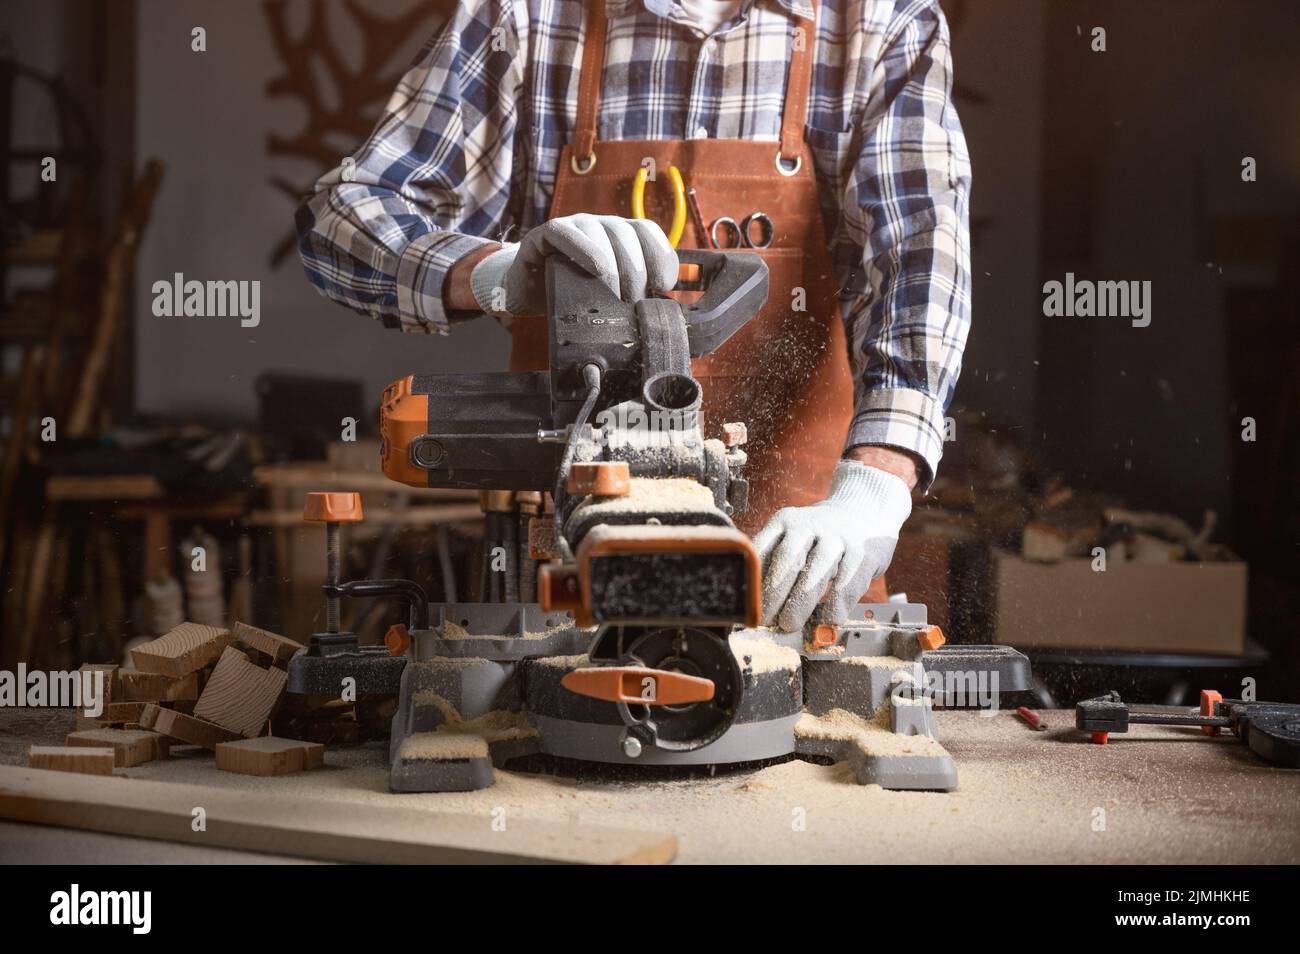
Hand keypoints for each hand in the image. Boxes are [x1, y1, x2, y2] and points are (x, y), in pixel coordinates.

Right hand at [470, 213, 677, 315]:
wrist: (528, 294)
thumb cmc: (572, 295)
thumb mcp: (609, 297)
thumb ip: (633, 295)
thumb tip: (659, 309)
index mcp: (619, 237)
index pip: (647, 231)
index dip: (660, 254)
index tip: (663, 284)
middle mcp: (599, 226)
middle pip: (626, 234)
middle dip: (636, 269)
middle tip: (634, 299)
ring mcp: (574, 226)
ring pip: (600, 232)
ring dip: (612, 266)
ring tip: (614, 295)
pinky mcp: (547, 233)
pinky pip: (566, 233)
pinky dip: (583, 250)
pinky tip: (593, 271)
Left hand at [753, 460, 912, 631]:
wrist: (864, 512)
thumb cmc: (818, 537)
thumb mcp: (793, 536)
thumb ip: (775, 562)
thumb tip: (755, 606)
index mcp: (785, 521)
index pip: (762, 549)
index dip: (752, 579)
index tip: (747, 605)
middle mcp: (810, 525)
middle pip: (788, 560)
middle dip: (774, 593)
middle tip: (765, 621)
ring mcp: (838, 537)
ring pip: (816, 572)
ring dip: (800, 603)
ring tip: (789, 624)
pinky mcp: (863, 552)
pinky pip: (847, 582)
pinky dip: (836, 605)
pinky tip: (827, 620)